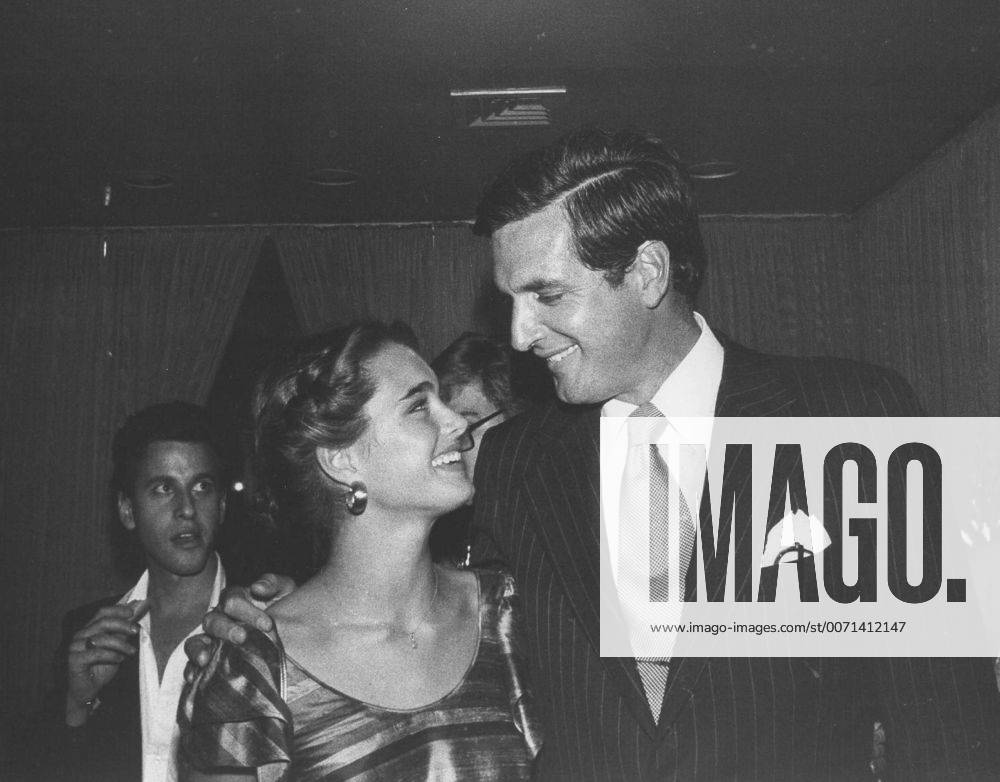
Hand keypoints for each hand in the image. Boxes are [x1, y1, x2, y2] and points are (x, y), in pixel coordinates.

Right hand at [65, 600, 147, 725]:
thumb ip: (124, 631)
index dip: (118, 610)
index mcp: (89, 629)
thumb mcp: (117, 648)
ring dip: (121, 644)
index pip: (102, 612)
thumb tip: (137, 613)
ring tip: (132, 652)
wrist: (88, 690)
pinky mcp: (73, 659)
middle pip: (103, 622)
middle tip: (137, 630)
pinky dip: (111, 655)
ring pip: (101, 638)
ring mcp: (75, 647)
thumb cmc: (101, 667)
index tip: (133, 612)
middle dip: (123, 625)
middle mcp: (80, 635)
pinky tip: (120, 659)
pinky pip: (96, 653)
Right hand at [183, 574, 295, 681]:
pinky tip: (195, 676)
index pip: (233, 600)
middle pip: (214, 620)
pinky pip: (193, 662)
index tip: (267, 625)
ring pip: (197, 640)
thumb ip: (273, 583)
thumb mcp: (285, 591)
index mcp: (236, 599)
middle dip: (227, 629)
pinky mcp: (210, 658)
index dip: (248, 611)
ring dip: (199, 649)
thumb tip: (257, 587)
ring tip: (205, 659)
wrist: (292, 629)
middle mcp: (220, 617)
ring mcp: (212, 638)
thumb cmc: (285, 607)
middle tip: (242, 638)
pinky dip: (191, 668)